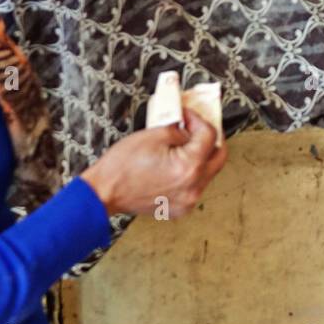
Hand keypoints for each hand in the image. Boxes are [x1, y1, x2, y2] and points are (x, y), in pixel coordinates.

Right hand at [81, 109, 227, 217]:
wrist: (104, 191)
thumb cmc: (122, 165)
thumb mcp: (154, 135)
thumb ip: (180, 129)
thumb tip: (189, 128)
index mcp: (189, 167)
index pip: (209, 136)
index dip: (198, 120)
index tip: (188, 115)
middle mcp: (193, 187)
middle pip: (218, 157)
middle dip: (210, 139)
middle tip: (198, 128)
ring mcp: (187, 201)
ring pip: (208, 173)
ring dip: (201, 156)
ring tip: (184, 145)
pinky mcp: (179, 208)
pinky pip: (195, 186)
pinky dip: (191, 173)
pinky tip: (176, 163)